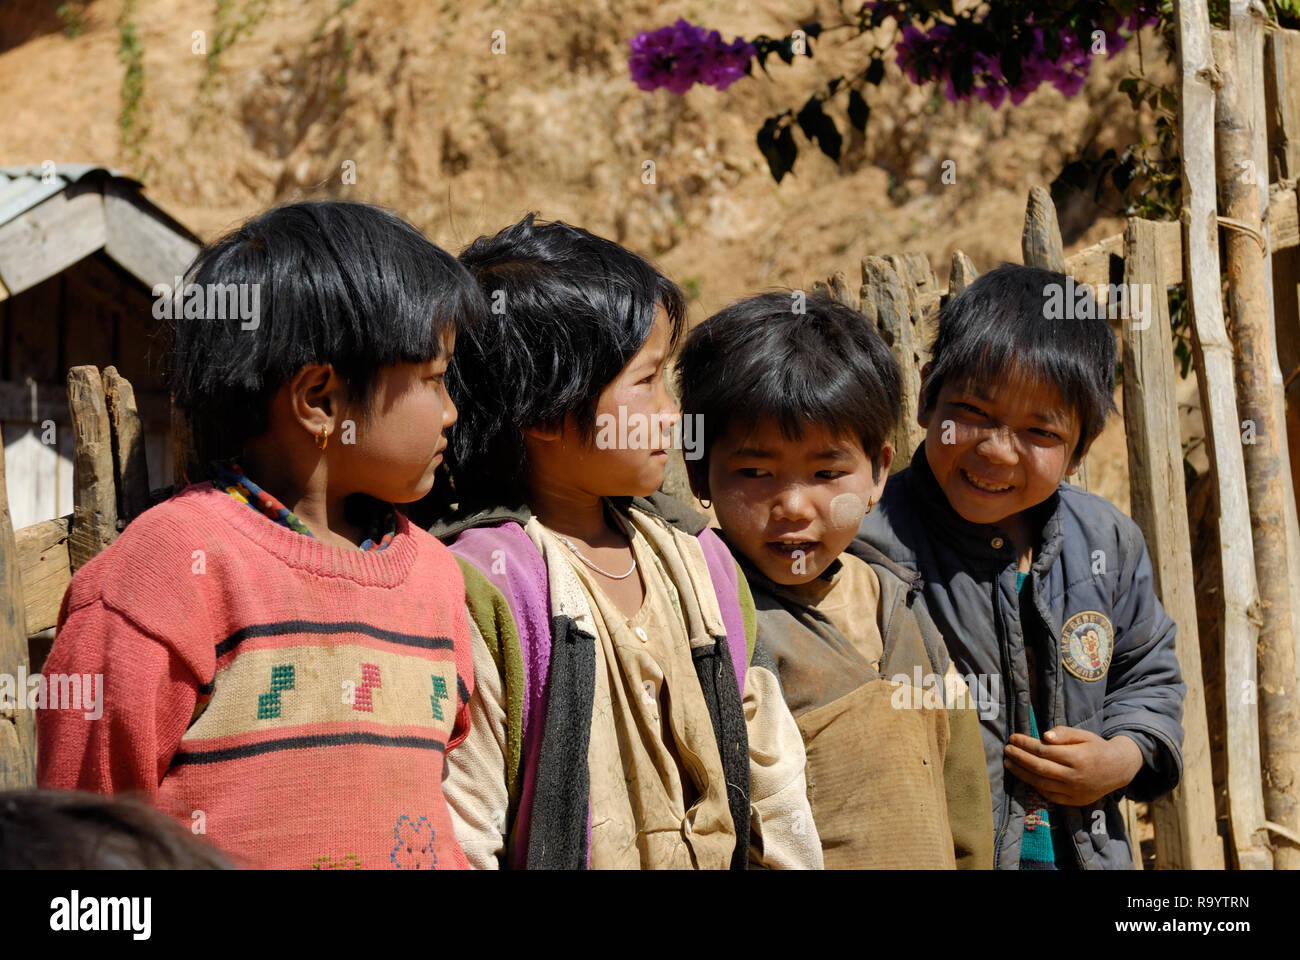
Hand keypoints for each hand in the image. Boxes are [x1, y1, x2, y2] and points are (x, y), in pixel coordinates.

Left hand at [1003, 726, 1143, 806]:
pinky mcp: (1074, 801)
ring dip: (1022, 774)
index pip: (1044, 751)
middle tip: (1007, 750)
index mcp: (1077, 758)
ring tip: (1009, 764)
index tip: (1013, 738)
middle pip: (1040, 768)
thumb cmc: (1096, 748)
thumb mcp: (1083, 735)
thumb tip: (1044, 736)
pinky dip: (1035, 787)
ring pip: (1041, 784)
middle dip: (1019, 758)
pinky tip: (1025, 777)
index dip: (1026, 744)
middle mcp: (1075, 776)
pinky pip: (1049, 795)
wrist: (1118, 769)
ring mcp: (1074, 791)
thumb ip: (1064, 733)